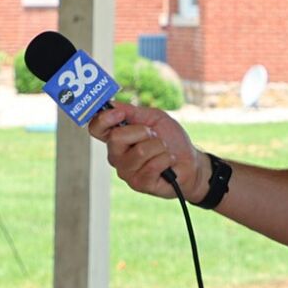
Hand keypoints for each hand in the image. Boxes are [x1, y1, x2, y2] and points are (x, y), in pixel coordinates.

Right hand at [87, 102, 205, 200]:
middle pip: (116, 138)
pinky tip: (168, 162)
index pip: (96, 128)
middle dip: (143, 132)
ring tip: (163, 150)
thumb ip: (132, 111)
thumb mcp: (154, 117)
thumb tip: (111, 104)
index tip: (119, 114)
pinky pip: (153, 164)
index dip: (103, 119)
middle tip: (154, 136)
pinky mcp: (139, 183)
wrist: (190, 162)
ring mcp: (126, 171)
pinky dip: (166, 158)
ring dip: (159, 146)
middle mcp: (116, 155)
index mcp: (116, 137)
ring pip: (140, 151)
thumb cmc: (171, 139)